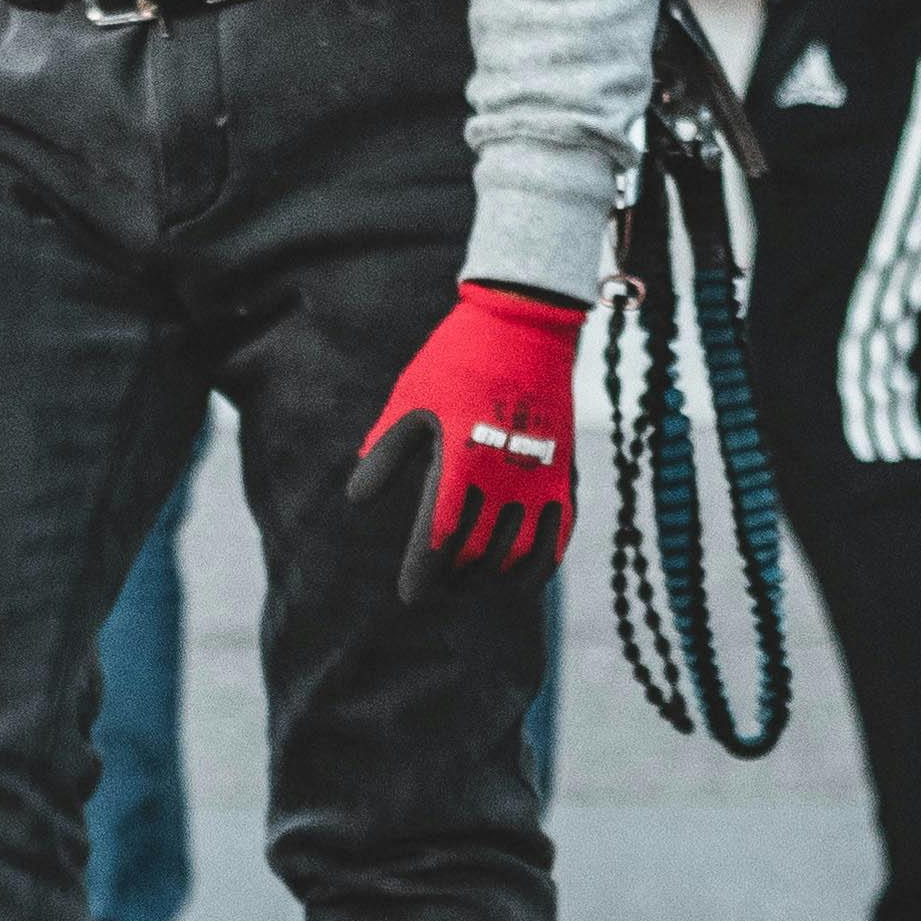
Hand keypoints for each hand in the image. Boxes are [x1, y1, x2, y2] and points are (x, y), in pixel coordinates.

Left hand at [346, 280, 584, 595]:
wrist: (525, 325)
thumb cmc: (456, 360)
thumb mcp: (409, 402)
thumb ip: (386, 453)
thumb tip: (357, 499)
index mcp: (461, 464)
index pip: (440, 541)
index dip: (424, 575)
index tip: (411, 595)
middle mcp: (504, 480)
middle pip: (477, 557)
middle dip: (452, 581)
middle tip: (433, 588)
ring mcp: (539, 480)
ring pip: (517, 556)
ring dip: (490, 579)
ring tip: (467, 583)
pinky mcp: (564, 474)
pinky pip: (555, 538)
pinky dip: (535, 565)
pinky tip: (514, 571)